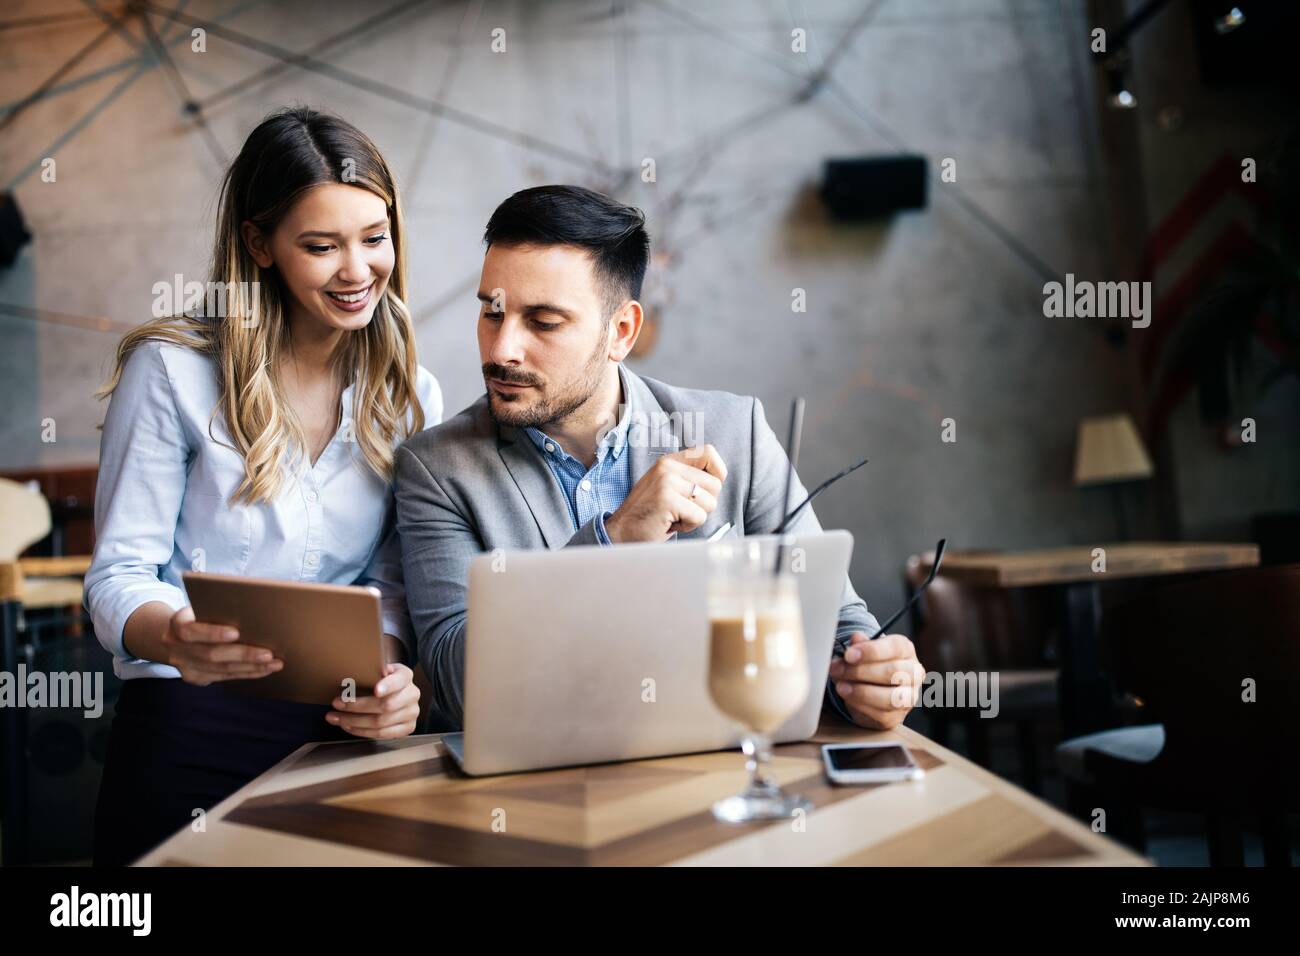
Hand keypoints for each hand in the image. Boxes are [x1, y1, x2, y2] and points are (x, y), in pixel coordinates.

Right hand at [162, 606, 281, 685]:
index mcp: (177, 625)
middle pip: (211, 655)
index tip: (236, 632)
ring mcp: (185, 666)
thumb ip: (218, 609)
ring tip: (275, 663)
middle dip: (242, 654)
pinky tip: (265, 669)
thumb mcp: (200, 607)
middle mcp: (177, 648)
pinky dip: (248, 673)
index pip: (191, 631)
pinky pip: (225, 677)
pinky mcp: (196, 677)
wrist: (174, 635)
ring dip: (251, 667)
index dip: (213, 633)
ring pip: (221, 670)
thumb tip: (257, 608)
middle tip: (268, 654)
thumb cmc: (198, 615)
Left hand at [326, 663, 420, 738]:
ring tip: (336, 718)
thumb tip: (351, 673)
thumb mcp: (378, 670)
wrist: (396, 692)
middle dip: (357, 706)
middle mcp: (412, 694)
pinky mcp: (408, 728)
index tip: (376, 690)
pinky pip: (383, 734)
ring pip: (381, 722)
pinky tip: (348, 726)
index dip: (388, 686)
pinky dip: (362, 731)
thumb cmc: (381, 680)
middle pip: (386, 705)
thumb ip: (370, 671)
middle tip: (337, 703)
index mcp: (405, 676)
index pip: (399, 680)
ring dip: (354, 721)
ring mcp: (412, 713)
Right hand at [605, 443, 727, 542]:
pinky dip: (688, 526)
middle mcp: (668, 467)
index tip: (705, 490)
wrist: (621, 532)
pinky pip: (699, 516)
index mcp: (669, 461)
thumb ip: (688, 478)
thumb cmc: (649, 515)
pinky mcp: (667, 499)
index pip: (709, 453)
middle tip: (681, 510)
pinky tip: (669, 524)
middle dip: (704, 504)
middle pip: (715, 484)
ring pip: (710, 502)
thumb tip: (718, 478)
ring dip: (695, 517)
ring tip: (674, 517)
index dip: (717, 473)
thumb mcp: (667, 487)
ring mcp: (667, 481)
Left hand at [827, 632, 924, 729]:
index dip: (870, 651)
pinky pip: (881, 714)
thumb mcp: (862, 651)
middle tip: (837, 670)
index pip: (895, 647)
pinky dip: (861, 705)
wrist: (870, 688)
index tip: (849, 654)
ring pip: (890, 697)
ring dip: (861, 692)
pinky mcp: (897, 716)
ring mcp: (909, 696)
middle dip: (860, 671)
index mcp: (906, 650)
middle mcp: (914, 673)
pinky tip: (848, 698)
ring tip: (841, 686)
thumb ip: (859, 645)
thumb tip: (856, 639)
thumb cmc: (869, 664)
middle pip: (892, 672)